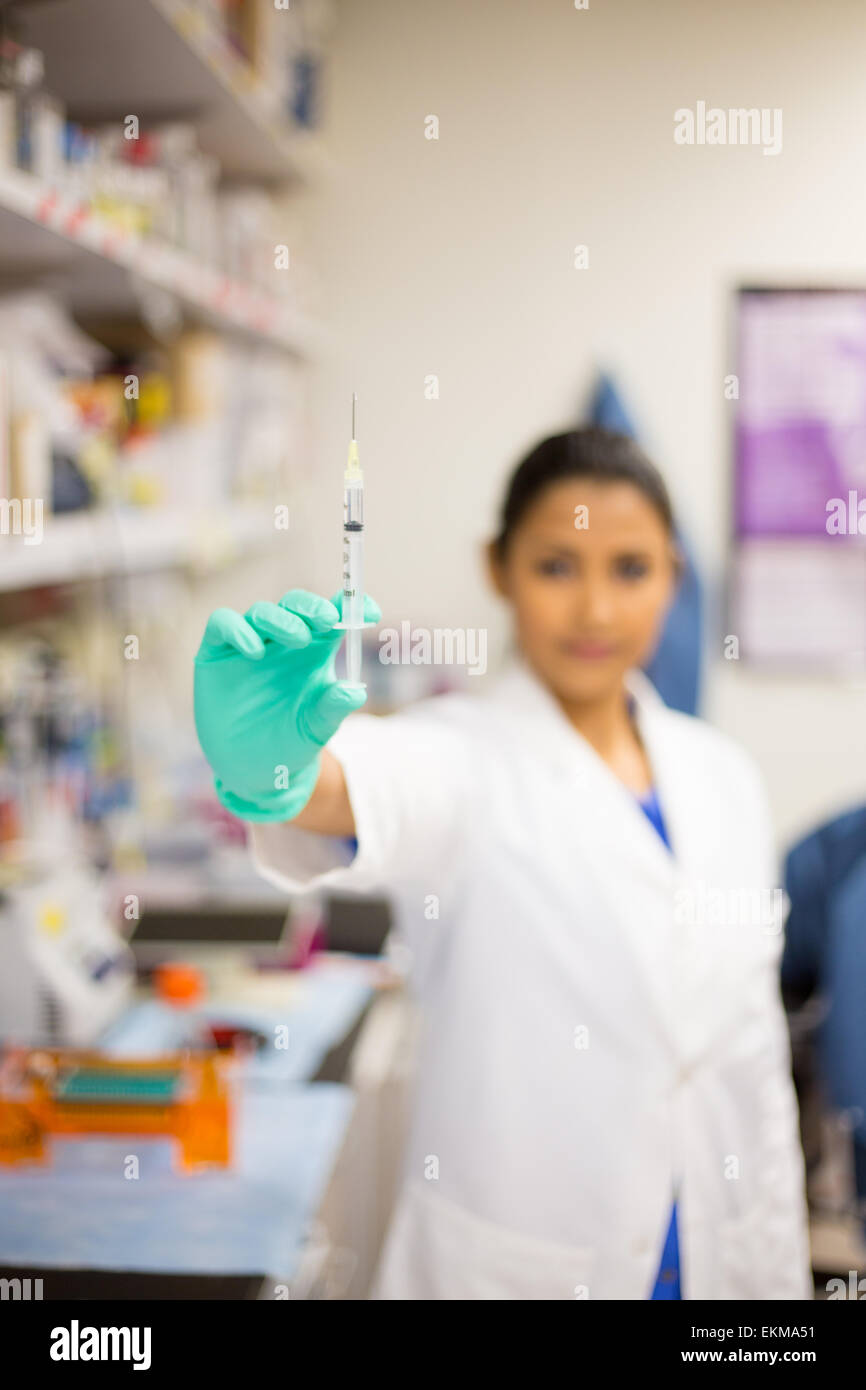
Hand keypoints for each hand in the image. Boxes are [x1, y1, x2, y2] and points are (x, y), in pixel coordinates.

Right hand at [194, 588, 380, 821]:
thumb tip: (355, 691)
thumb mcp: (316, 728)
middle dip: (312, 607)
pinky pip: (223, 624)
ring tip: (298, 639)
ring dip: (282, 619)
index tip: (371, 612)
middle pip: (295, 605)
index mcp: (314, 649)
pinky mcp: (217, 651)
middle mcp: (281, 640)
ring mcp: (249, 643)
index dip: (350, 606)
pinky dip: (238, 630)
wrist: (253, 770)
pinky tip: (255, 651)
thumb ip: (332, 708)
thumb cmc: (291, 742)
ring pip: (262, 612)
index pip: (333, 615)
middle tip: (327, 620)